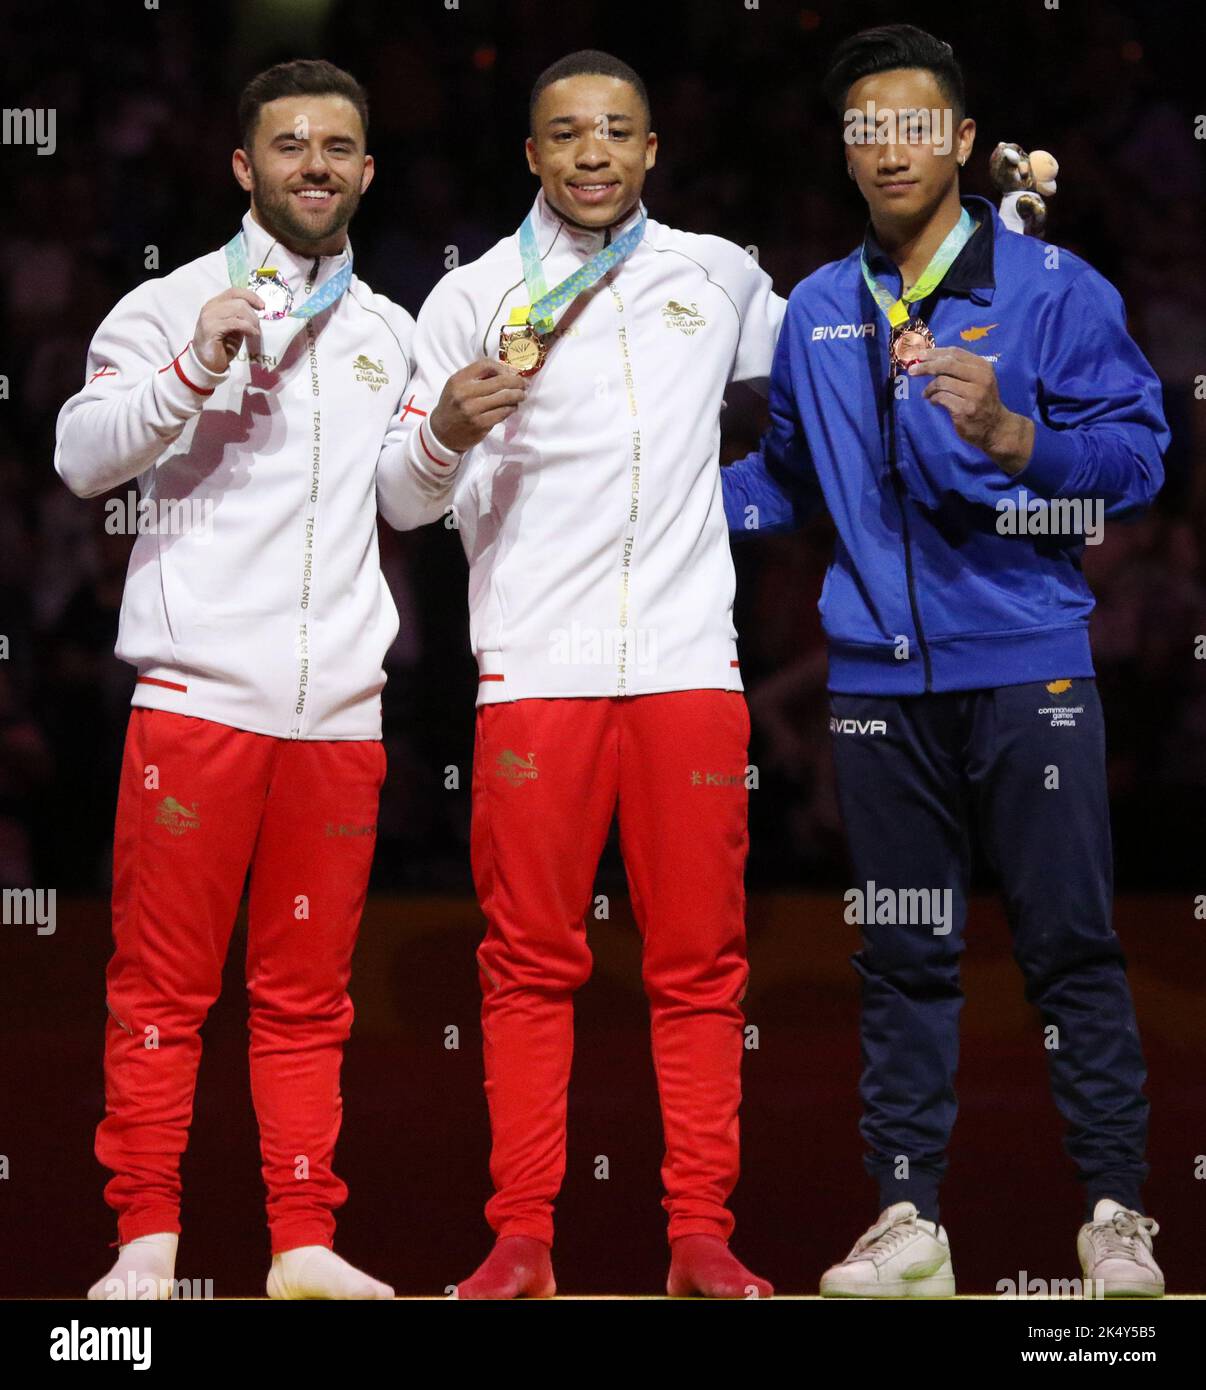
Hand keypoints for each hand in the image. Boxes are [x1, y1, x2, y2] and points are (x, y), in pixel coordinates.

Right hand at [192, 288, 264, 373]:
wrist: (207, 364)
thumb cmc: (221, 347)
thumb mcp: (234, 328)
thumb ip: (241, 317)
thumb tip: (256, 312)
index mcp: (215, 304)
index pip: (234, 291)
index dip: (251, 296)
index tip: (263, 306)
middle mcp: (210, 307)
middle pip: (239, 301)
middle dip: (253, 314)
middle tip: (258, 327)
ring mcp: (209, 317)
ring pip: (238, 309)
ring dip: (251, 321)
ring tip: (254, 332)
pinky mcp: (211, 328)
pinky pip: (235, 322)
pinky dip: (248, 328)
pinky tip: (252, 335)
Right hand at [430, 359, 527, 452]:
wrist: (441, 432)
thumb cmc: (453, 405)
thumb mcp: (458, 385)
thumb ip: (478, 377)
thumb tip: (507, 372)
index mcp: (459, 379)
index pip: (486, 365)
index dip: (503, 367)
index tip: (511, 373)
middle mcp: (465, 393)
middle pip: (500, 381)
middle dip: (517, 381)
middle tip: (524, 384)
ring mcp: (473, 410)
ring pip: (505, 398)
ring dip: (518, 396)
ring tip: (521, 395)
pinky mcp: (480, 424)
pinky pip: (503, 413)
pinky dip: (511, 409)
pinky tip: (512, 407)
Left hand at [907, 346, 1034, 474]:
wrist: (995, 427)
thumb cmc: (982, 401)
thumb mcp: (977, 380)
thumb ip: (959, 369)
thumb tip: (929, 360)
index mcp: (982, 366)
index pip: (955, 353)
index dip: (935, 352)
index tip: (919, 354)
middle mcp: (980, 378)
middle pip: (947, 364)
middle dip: (926, 366)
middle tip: (912, 371)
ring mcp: (974, 394)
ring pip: (942, 382)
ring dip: (929, 388)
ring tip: (926, 394)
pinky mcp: (965, 410)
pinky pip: (941, 398)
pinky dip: (934, 399)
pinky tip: (934, 402)